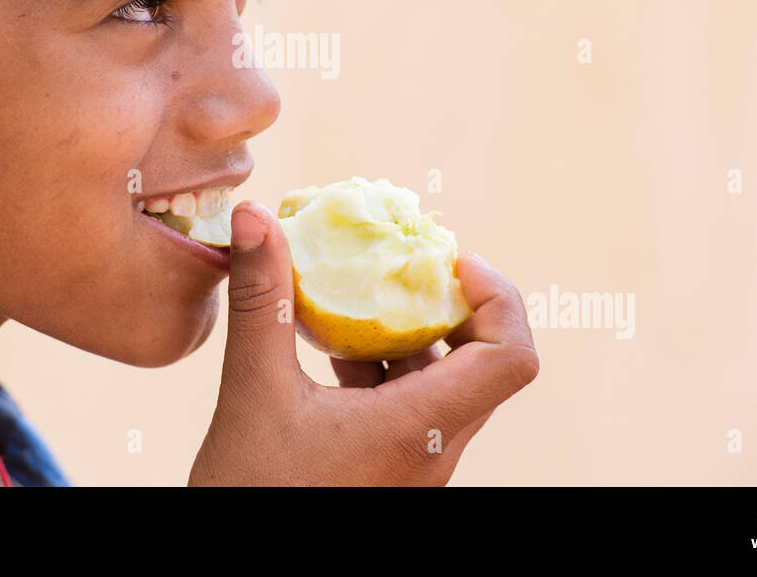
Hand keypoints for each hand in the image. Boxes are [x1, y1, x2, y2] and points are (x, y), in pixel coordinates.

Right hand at [188, 200, 538, 485]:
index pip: (511, 359)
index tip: (448, 259)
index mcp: (418, 431)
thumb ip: (261, 299)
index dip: (498, 297)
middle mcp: (433, 451)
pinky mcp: (390, 470)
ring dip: (413, 334)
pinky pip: (413, 407)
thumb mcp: (250, 389)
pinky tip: (334, 351)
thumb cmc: (252, 493)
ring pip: (445, 385)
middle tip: (405, 264)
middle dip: (449, 302)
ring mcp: (415, 465)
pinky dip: (388, 368)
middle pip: (484, 363)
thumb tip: (254, 214)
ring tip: (364, 296)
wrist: (245, 576)